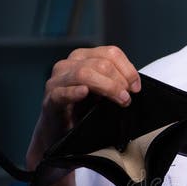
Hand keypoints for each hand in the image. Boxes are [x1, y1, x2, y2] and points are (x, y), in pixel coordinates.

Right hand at [26, 45, 140, 169]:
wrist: (59, 132)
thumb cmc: (82, 110)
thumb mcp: (102, 92)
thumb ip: (114, 82)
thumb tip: (134, 84)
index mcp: (83, 58)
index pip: (110, 53)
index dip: (127, 69)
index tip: (136, 87)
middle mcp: (68, 64)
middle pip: (100, 63)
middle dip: (119, 81)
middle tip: (128, 98)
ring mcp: (57, 80)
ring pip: (84, 73)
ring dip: (107, 87)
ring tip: (120, 100)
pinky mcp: (50, 99)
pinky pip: (62, 92)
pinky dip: (74, 92)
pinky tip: (84, 93)